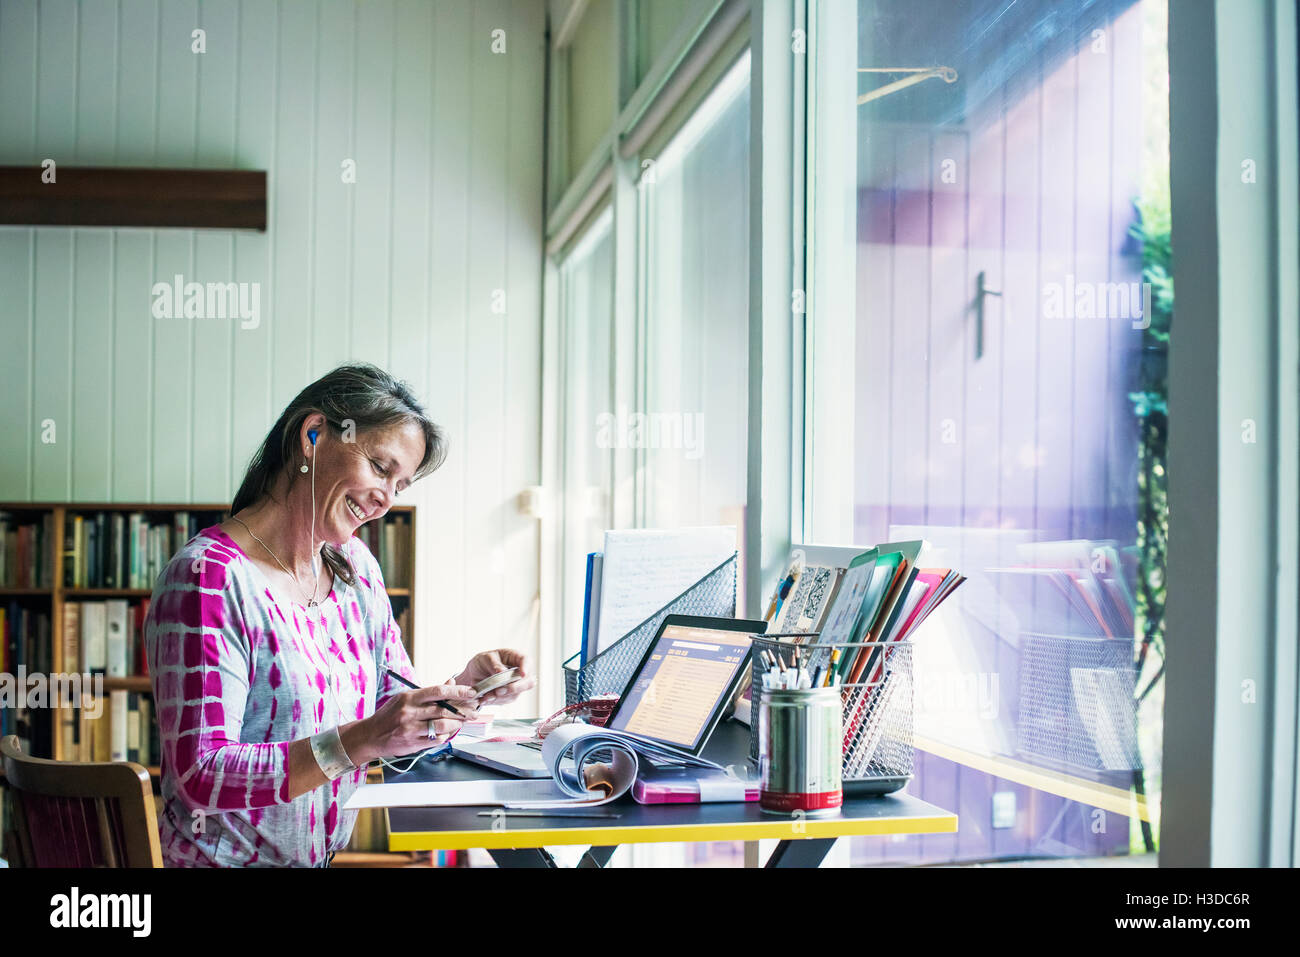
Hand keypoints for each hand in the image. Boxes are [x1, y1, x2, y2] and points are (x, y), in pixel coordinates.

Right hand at [353, 682, 479, 759]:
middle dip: (463, 711)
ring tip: (461, 722)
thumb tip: (451, 682)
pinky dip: (445, 736)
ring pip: (443, 726)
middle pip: (444, 710)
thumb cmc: (389, 715)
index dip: (458, 691)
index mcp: (409, 697)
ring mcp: (411, 729)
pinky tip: (446, 732)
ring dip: (456, 724)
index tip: (471, 692)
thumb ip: (429, 693)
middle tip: (473, 711)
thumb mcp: (406, 698)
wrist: (370, 736)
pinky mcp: (413, 744)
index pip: (439, 691)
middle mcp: (410, 712)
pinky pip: (436, 739)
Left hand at [455, 649, 535, 704]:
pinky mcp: (509, 695)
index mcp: (515, 657)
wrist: (474, 674)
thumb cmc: (483, 661)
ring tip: (486, 695)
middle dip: (515, 687)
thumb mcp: (485, 658)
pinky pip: (505, 700)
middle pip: (528, 681)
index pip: (526, 660)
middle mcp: (519, 672)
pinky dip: (495, 700)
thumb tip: (502, 671)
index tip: (522, 674)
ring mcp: (515, 685)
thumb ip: (494, 664)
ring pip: (516, 694)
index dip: (526, 667)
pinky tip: (485, 698)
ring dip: (500, 696)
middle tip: (499, 690)